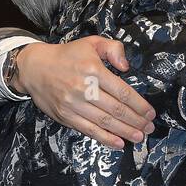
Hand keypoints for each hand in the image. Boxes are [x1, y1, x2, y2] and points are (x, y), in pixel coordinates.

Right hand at [16, 37, 155, 147]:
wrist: (35, 68)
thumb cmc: (67, 56)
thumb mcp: (91, 42)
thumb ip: (113, 49)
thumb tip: (126, 67)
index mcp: (93, 70)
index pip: (122, 91)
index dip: (139, 105)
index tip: (151, 113)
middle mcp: (83, 88)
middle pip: (116, 110)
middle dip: (136, 121)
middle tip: (149, 127)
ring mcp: (74, 105)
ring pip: (105, 122)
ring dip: (125, 132)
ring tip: (139, 137)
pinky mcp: (66, 116)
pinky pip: (89, 130)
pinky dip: (105, 139)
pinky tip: (119, 143)